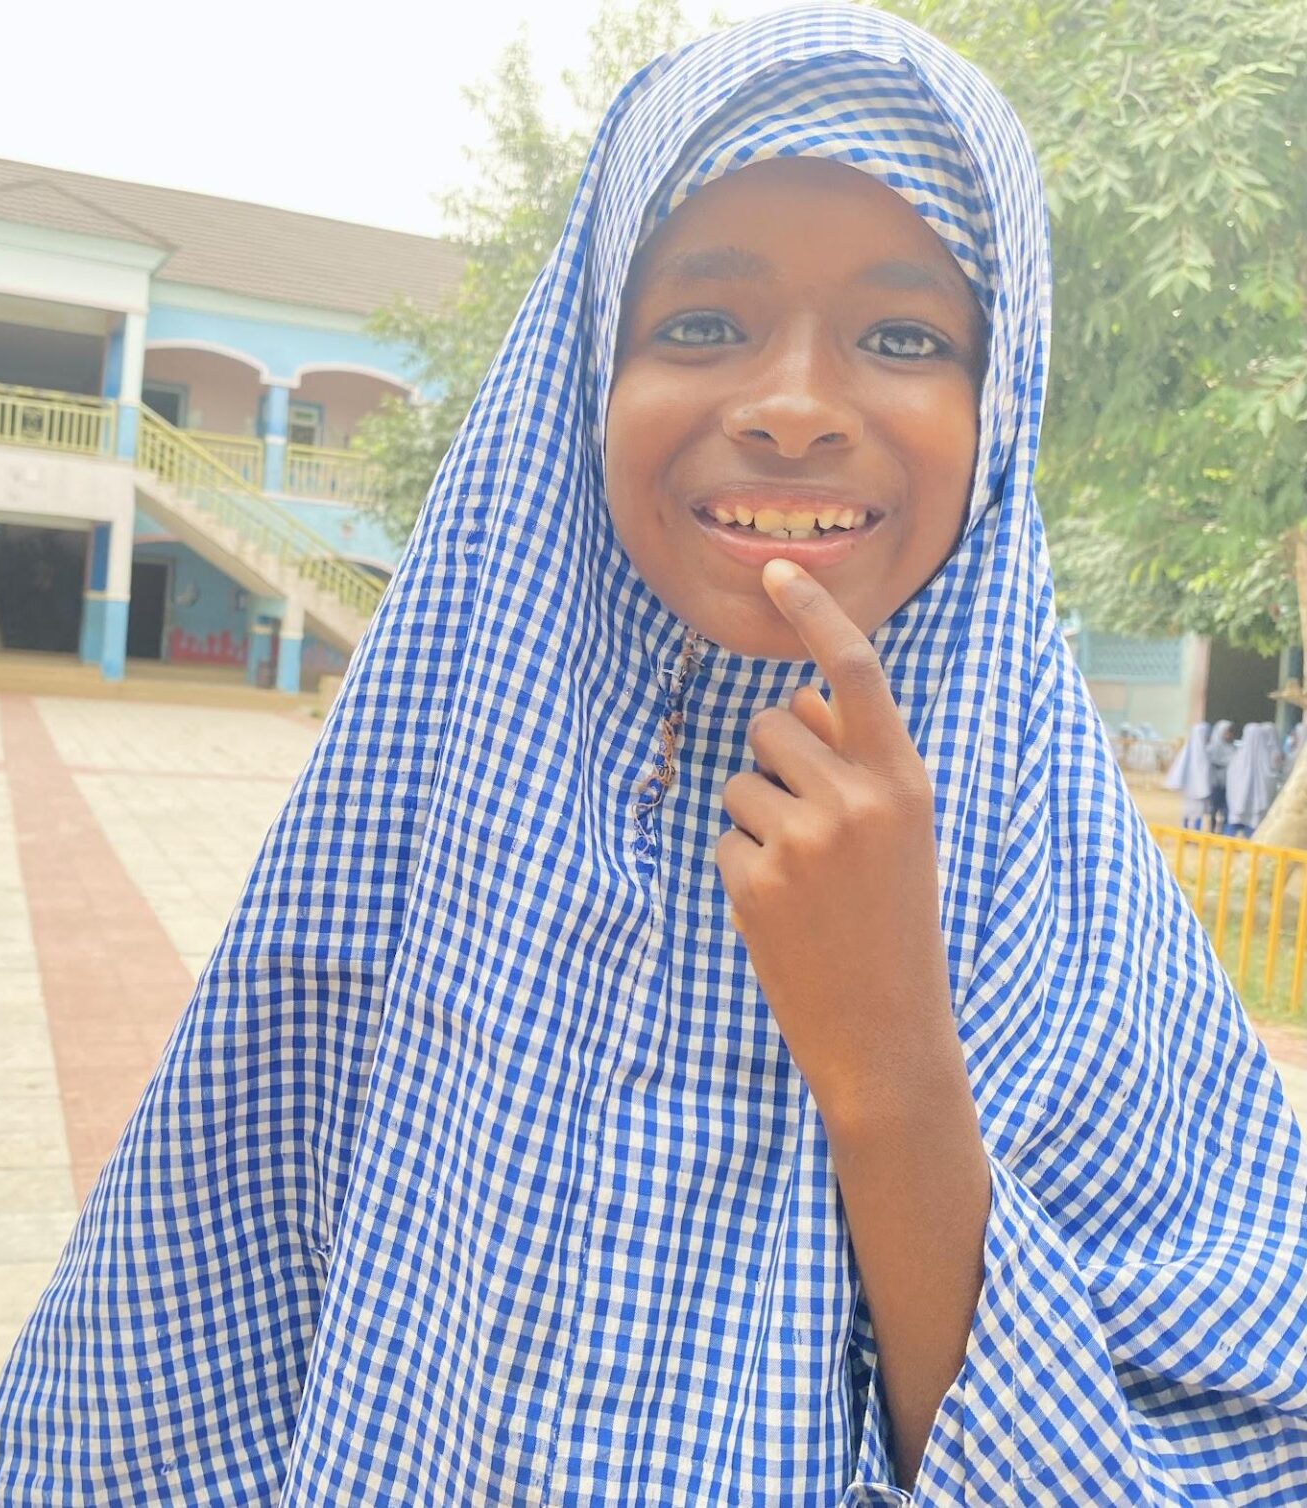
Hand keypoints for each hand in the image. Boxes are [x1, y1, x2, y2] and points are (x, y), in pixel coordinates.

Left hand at [715, 559, 958, 1127]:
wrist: (887, 1035)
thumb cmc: (894, 924)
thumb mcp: (902, 834)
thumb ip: (859, 761)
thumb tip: (798, 696)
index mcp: (904, 781)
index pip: (853, 672)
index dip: (813, 613)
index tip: (775, 572)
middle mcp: (856, 799)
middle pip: (770, 724)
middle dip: (775, 760)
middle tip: (811, 826)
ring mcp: (802, 840)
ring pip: (739, 780)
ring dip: (756, 817)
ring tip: (803, 879)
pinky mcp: (754, 880)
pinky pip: (723, 836)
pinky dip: (742, 867)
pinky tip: (781, 914)